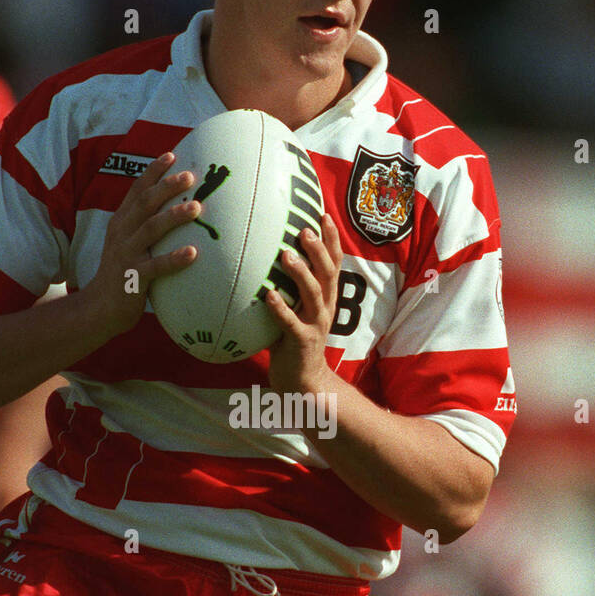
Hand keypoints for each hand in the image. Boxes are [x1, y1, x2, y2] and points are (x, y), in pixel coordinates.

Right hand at [82, 152, 200, 336]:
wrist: (98, 307)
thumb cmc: (121, 272)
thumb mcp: (126, 242)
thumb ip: (143, 224)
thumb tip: (172, 206)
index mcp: (120, 222)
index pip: (136, 191)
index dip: (152, 172)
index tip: (171, 155)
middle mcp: (122, 234)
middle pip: (144, 203)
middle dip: (166, 187)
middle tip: (190, 176)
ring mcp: (126, 255)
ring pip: (150, 230)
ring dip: (174, 216)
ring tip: (196, 208)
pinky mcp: (133, 278)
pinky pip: (156, 266)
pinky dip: (174, 259)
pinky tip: (193, 253)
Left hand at [265, 211, 340, 396]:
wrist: (303, 381)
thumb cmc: (292, 341)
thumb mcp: (295, 310)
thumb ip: (286, 287)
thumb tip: (260, 257)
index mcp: (326, 297)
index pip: (334, 262)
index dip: (331, 239)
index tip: (322, 214)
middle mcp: (325, 307)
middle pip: (329, 272)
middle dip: (320, 249)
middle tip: (305, 229)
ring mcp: (315, 324)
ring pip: (314, 294)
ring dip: (302, 273)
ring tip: (287, 255)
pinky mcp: (302, 342)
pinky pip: (291, 322)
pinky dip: (280, 308)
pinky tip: (268, 295)